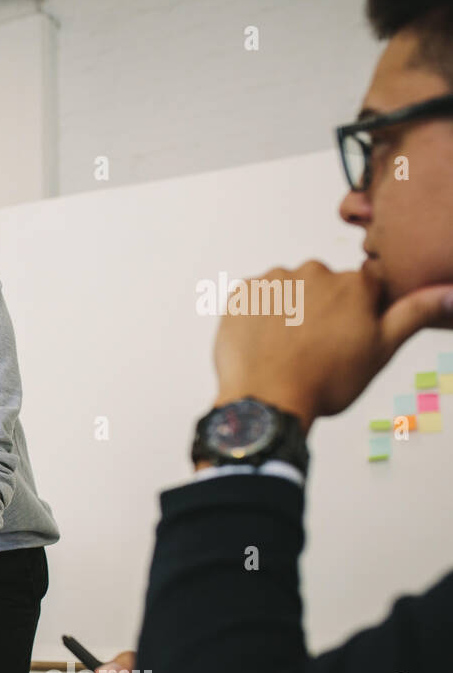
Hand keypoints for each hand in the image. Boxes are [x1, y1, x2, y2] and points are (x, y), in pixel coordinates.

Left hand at [213, 262, 452, 429]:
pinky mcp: (241, 294)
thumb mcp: (381, 349)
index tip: (345, 339)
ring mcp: (273, 281)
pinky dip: (260, 316)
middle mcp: (313, 272)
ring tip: (288, 348)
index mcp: (353, 282)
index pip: (364, 288)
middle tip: (315, 348)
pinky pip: (256, 299)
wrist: (266, 400)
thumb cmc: (326, 380)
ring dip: (290, 310)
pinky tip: (264, 343)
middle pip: (324, 287)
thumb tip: (450, 291)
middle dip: (322, 309)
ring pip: (289, 291)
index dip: (358, 314)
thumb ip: (414, 313)